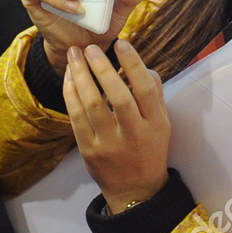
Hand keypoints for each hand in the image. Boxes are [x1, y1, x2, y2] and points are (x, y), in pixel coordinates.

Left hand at [63, 39, 170, 210]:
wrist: (135, 189)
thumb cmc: (150, 150)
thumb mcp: (162, 124)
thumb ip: (155, 95)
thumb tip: (142, 66)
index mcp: (155, 124)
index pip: (146, 89)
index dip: (133, 64)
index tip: (121, 43)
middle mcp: (133, 134)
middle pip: (118, 96)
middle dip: (102, 68)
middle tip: (91, 48)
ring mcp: (109, 144)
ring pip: (93, 106)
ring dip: (81, 77)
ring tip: (74, 56)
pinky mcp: (89, 151)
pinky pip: (76, 118)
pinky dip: (71, 95)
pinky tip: (68, 78)